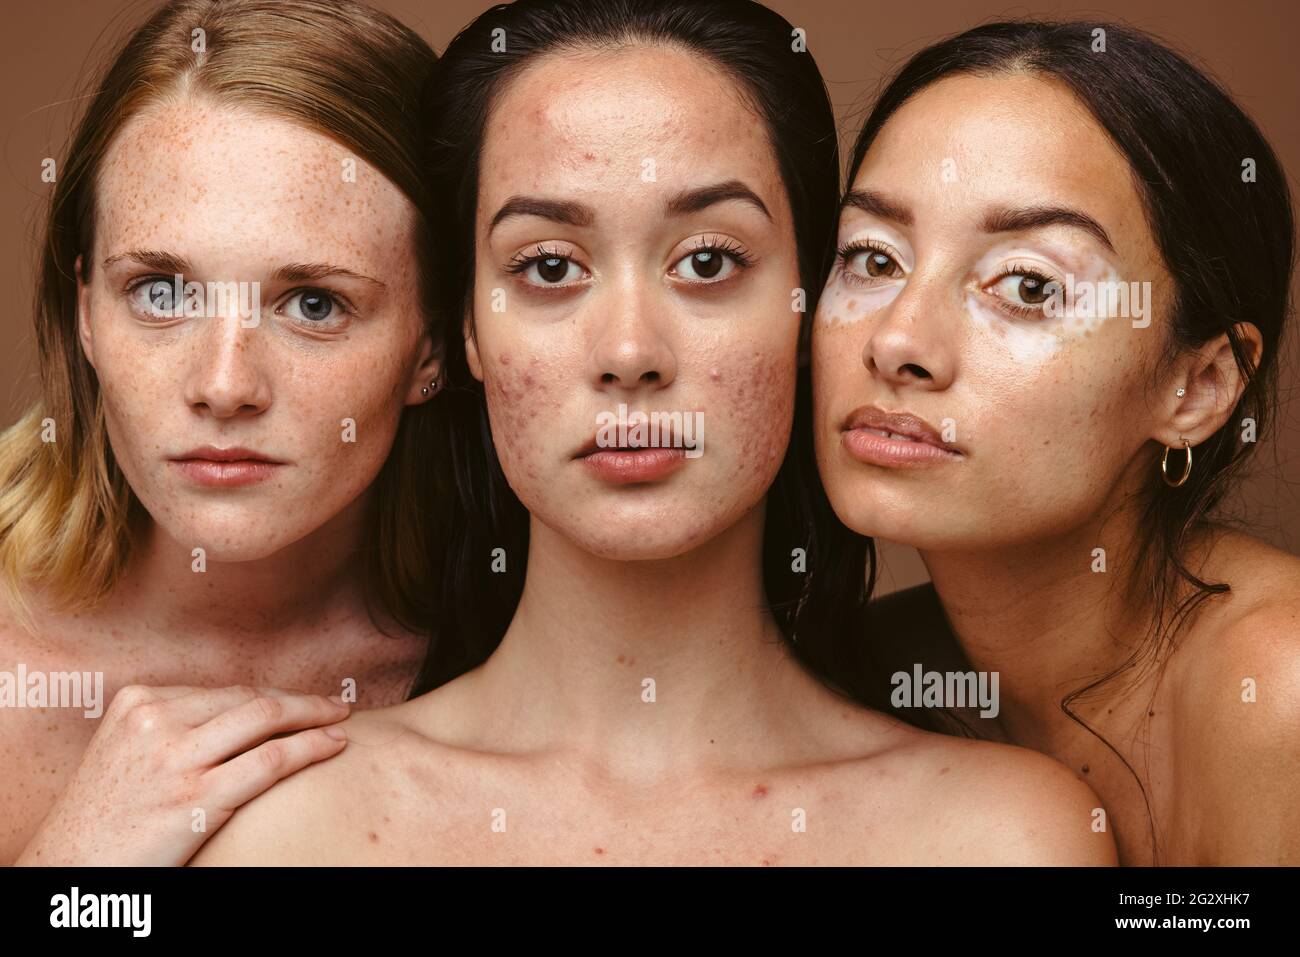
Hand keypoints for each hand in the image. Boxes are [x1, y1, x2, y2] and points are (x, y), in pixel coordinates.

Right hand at [14, 684, 350, 865]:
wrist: (71, 867)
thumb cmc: (106, 815)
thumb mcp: (127, 750)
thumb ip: (172, 726)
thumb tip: (241, 713)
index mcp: (139, 701)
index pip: (225, 692)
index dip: (271, 697)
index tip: (300, 702)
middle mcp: (156, 720)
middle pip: (249, 699)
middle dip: (299, 702)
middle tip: (334, 704)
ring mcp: (176, 758)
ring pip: (266, 719)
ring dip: (314, 716)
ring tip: (340, 719)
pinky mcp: (195, 797)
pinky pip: (271, 760)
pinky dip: (311, 747)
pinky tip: (335, 744)